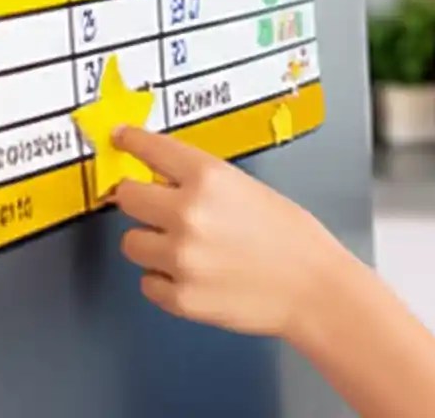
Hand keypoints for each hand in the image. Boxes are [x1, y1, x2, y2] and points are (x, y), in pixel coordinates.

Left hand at [109, 126, 344, 338]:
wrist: (314, 289)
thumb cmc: (294, 240)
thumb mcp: (250, 189)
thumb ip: (203, 183)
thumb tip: (163, 180)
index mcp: (210, 178)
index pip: (150, 149)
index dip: (131, 142)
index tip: (120, 139)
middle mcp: (188, 213)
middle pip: (126, 196)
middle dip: (138, 199)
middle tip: (155, 208)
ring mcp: (180, 257)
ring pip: (131, 242)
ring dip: (151, 243)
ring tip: (186, 249)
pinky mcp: (179, 296)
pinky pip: (147, 281)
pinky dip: (164, 279)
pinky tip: (194, 274)